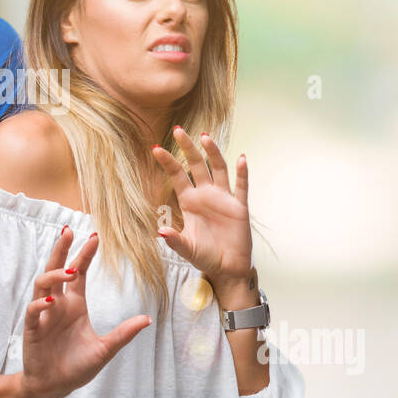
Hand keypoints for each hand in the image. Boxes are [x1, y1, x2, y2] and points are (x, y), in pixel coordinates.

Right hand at [19, 228, 151, 397]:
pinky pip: (32, 310)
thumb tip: (147, 319)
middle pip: (56, 269)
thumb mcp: (104, 350)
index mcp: (75, 304)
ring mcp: (43, 314)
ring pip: (42, 284)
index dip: (85, 254)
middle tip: (68, 231)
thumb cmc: (76, 367)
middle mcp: (58, 304)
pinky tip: (50, 301)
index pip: (78, 272)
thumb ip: (123, 334)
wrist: (54, 387)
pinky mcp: (32, 329)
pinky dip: (39, 303)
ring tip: (68, 272)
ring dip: (53, 275)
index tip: (94, 235)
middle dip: (61, 250)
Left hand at [150, 127, 253, 292]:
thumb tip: (160, 232)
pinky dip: (242, 173)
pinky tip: (241, 158)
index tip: (156, 148)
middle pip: (196, 165)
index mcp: (189, 201)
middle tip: (178, 129)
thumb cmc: (204, 256)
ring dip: (212, 152)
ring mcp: (223, 198)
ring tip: (205, 136)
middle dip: (188, 147)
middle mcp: (205, 195)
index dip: (168, 162)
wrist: (226, 268)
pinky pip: (241, 187)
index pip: (177, 176)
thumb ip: (174, 240)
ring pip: (217, 169)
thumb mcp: (186, 249)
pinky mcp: (239, 207)